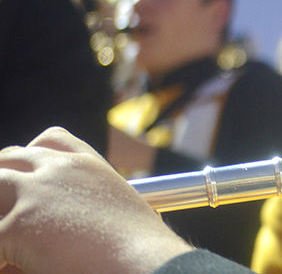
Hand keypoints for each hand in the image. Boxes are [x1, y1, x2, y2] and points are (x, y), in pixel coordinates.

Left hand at [0, 127, 191, 273]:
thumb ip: (85, 205)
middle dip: (3, 187)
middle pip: (7, 161)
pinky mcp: (18, 225)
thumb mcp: (117, 214)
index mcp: (88, 165)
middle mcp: (60, 170)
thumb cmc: (140, 252)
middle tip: (9, 219)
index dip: (30, 159)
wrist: (146, 264)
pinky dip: (0, 258)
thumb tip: (57, 230)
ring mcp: (36, 193)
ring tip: (11, 248)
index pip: (49, 141)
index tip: (28, 182)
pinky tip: (15, 268)